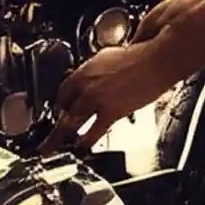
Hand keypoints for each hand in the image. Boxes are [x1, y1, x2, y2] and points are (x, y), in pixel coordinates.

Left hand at [39, 41, 181, 152]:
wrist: (155, 62)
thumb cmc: (139, 56)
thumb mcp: (108, 56)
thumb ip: (95, 70)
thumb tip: (92, 76)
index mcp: (84, 70)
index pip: (63, 90)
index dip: (60, 102)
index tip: (61, 108)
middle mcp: (86, 85)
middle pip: (62, 108)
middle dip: (54, 122)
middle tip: (48, 134)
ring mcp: (96, 100)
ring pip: (71, 122)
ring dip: (60, 136)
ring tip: (54, 146)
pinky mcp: (110, 113)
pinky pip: (93, 132)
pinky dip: (85, 142)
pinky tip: (81, 148)